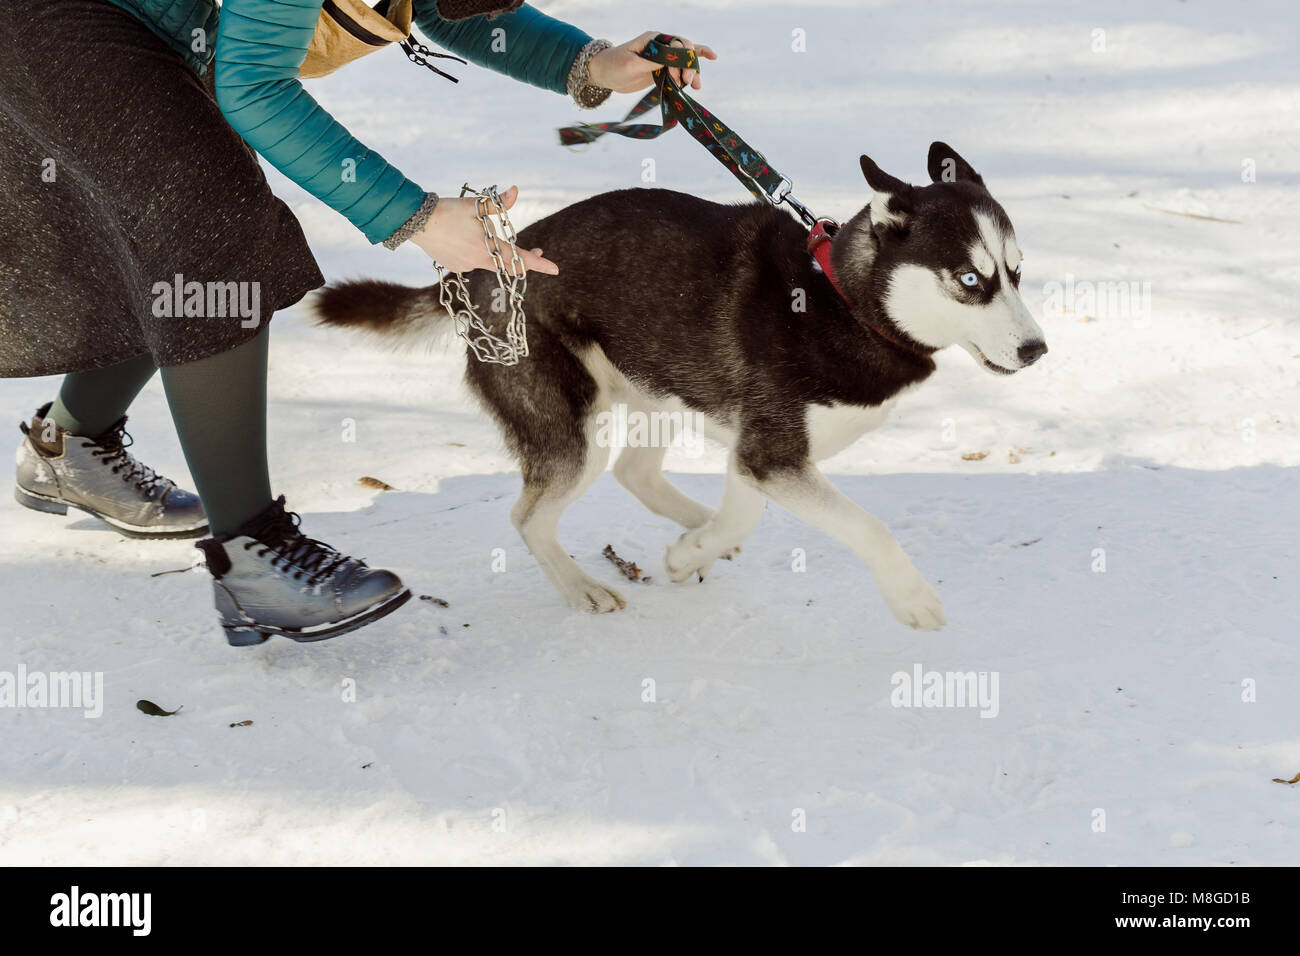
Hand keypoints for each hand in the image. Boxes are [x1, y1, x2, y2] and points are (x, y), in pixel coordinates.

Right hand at [409, 185, 557, 275]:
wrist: (415, 221)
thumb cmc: (448, 211)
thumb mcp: (476, 205)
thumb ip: (499, 203)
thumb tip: (515, 191)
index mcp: (487, 248)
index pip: (520, 259)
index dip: (539, 264)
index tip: (555, 269)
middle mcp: (478, 262)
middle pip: (508, 266)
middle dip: (523, 260)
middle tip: (537, 253)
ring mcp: (465, 267)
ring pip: (489, 262)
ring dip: (495, 252)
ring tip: (480, 232)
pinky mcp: (454, 266)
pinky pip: (472, 261)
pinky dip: (476, 252)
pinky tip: (463, 239)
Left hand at [588, 32, 717, 93]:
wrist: (604, 74)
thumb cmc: (614, 65)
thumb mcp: (631, 65)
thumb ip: (651, 63)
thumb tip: (671, 63)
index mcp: (654, 39)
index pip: (677, 44)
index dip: (683, 60)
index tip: (679, 78)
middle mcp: (661, 45)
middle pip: (685, 52)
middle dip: (690, 67)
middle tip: (689, 84)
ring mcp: (663, 58)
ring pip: (685, 61)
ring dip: (693, 72)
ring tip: (696, 87)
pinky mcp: (662, 69)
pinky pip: (680, 68)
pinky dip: (692, 69)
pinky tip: (705, 70)